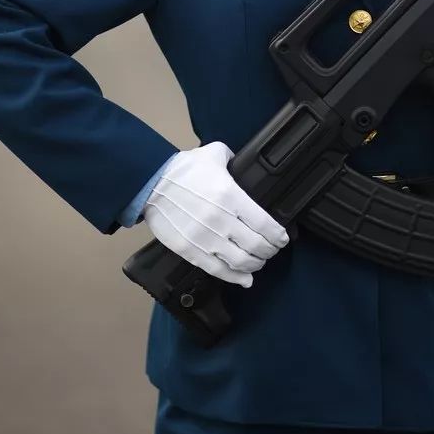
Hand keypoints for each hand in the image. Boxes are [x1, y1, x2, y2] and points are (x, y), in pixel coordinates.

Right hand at [142, 142, 288, 287]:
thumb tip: (245, 165)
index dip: (278, 235)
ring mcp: (205, 239)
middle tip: (272, 249)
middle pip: (256, 246)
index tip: (283, 238)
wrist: (151, 183)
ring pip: (240, 262)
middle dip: (269, 251)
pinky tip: (245, 279)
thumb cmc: (183, 169)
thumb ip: (235, 160)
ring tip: (258, 262)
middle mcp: (221, 221)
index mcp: (230, 196)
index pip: (265, 224)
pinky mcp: (190, 251)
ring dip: (255, 265)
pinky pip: (218, 271)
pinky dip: (235, 278)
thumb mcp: (215, 154)